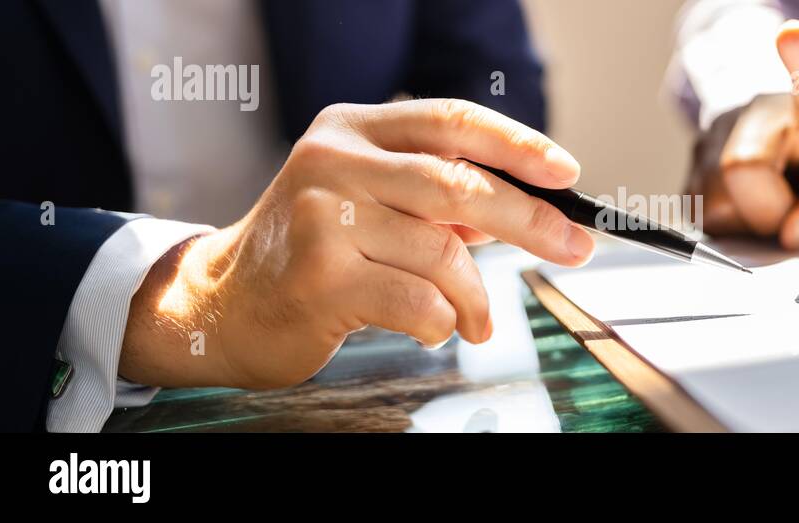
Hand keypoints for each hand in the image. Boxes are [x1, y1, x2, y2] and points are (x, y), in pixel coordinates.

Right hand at [119, 99, 594, 388]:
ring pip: (443, 254)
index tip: (567, 173)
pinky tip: (431, 328)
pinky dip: (442, 323)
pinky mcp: (320, 278)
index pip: (453, 120)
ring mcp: (321, 217)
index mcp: (354, 130)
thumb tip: (528, 207)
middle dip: (530, 219)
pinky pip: (419, 302)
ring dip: (477, 297)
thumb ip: (438, 198)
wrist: (225, 303)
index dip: (519, 145)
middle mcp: (334, 161)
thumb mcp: (371, 201)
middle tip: (574, 246)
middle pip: (458, 183)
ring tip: (478, 320)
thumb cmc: (314, 252)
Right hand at [689, 20, 798, 249]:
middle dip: (773, 211)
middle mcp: (748, 116)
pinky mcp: (688, 184)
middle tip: (795, 212)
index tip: (793, 35)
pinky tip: (750, 213)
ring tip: (774, 206)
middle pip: (743, 169)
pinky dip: (735, 231)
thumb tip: (791, 234)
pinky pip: (708, 224)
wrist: (786, 155)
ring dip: (753, 224)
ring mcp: (709, 147)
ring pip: (720, 207)